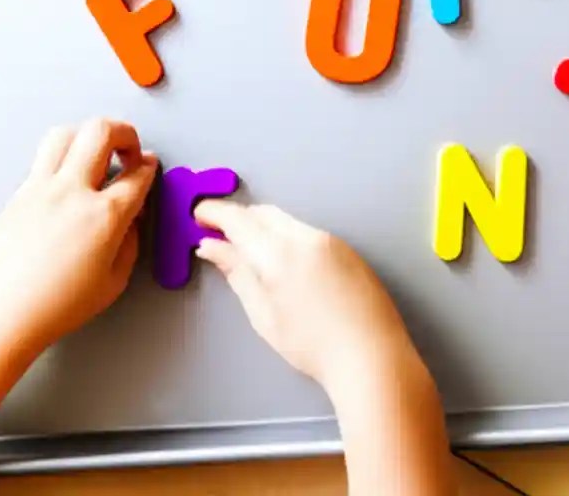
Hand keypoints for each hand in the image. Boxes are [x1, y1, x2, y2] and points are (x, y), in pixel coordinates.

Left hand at [0, 119, 157, 347]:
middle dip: (124, 132)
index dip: (150, 166)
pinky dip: (62, 158)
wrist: (2, 312)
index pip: (137, 174)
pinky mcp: (19, 193)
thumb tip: (131, 220)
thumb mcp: (113, 282)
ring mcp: (41, 188)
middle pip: (101, 131)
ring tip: (96, 152)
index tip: (150, 165)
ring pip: (66, 132)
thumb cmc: (54, 306)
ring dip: (87, 134)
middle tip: (128, 148)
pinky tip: (68, 179)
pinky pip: (44, 159)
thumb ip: (129, 243)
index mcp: (104, 216)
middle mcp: (72, 192)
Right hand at [193, 203, 418, 391]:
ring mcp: (331, 241)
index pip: (239, 220)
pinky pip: (307, 231)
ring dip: (263, 226)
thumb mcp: (264, 314)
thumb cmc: (312, 345)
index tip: (197, 215)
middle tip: (219, 234)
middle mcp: (306, 237)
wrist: (371, 356)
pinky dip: (286, 235)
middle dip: (239, 218)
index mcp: (280, 253)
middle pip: (264, 213)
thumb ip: (237, 274)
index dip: (214, 213)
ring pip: (287, 220)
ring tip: (249, 250)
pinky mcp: (347, 250)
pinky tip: (284, 262)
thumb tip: (210, 246)